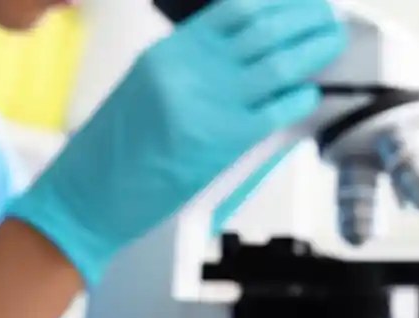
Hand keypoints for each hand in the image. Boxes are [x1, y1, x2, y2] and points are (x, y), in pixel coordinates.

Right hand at [5, 0, 346, 285]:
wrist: (86, 197)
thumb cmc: (109, 154)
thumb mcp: (144, 90)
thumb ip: (188, 69)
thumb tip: (241, 59)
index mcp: (168, 52)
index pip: (234, 10)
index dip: (274, 2)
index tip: (297, 2)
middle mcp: (190, 69)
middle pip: (264, 30)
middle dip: (304, 19)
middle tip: (326, 18)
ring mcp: (208, 103)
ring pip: (279, 64)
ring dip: (314, 50)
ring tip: (331, 43)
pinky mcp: (222, 141)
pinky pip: (276, 110)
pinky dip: (299, 98)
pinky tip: (309, 94)